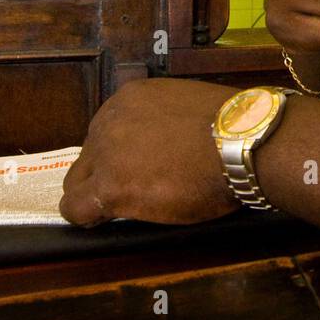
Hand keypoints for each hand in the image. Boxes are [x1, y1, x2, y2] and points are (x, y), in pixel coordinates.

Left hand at [59, 78, 240, 226]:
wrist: (243, 144)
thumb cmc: (231, 128)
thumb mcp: (188, 107)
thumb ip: (164, 121)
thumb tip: (165, 141)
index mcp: (130, 97)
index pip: (108, 130)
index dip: (121, 154)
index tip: (138, 167)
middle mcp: (110, 119)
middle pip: (90, 155)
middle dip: (107, 173)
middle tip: (137, 189)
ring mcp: (108, 153)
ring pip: (79, 181)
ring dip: (98, 194)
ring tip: (125, 207)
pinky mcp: (111, 186)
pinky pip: (76, 208)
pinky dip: (87, 217)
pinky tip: (102, 222)